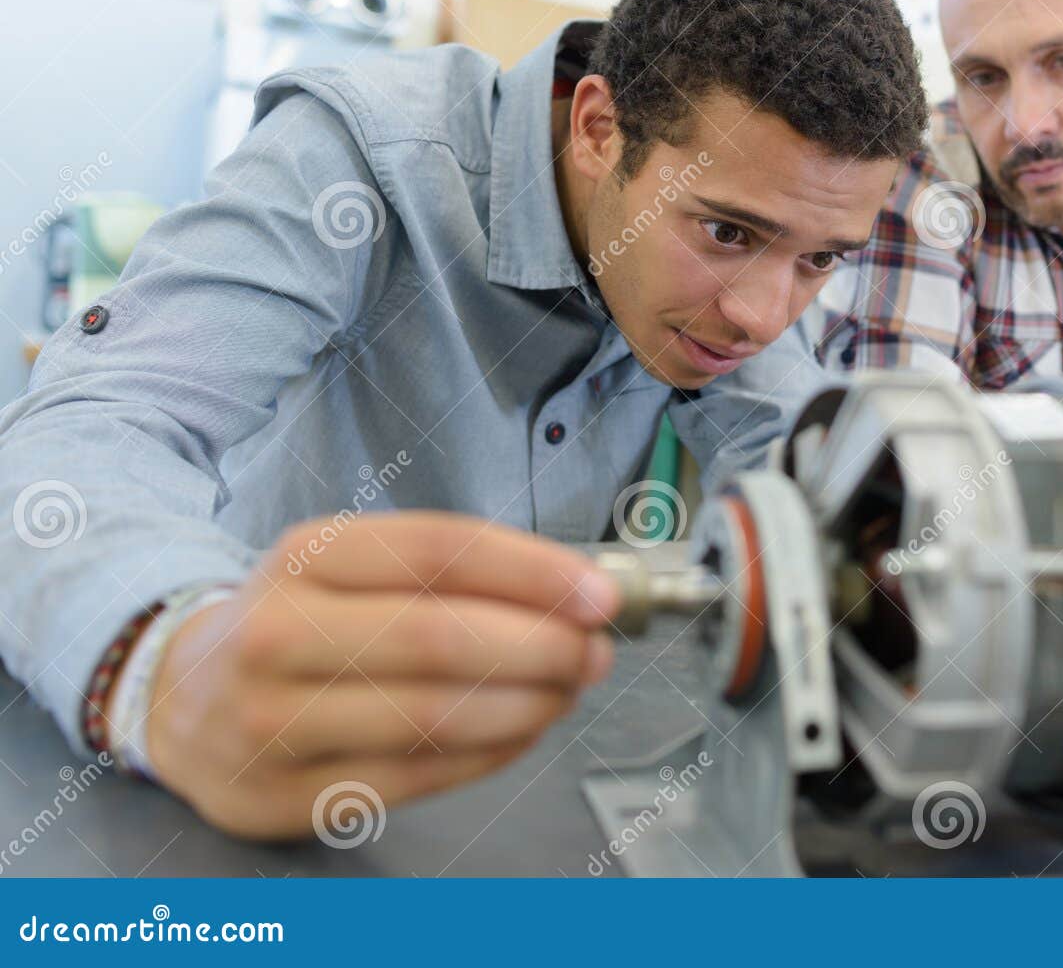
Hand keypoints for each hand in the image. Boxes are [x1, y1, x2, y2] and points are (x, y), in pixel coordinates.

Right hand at [142, 512, 619, 839]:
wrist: (179, 698)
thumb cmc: (300, 620)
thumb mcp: (350, 566)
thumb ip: (452, 574)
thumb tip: (575, 595)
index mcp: (306, 556)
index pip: (438, 550)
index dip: (533, 571)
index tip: (600, 593)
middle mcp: (278, 632)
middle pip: (439, 635)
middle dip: (541, 646)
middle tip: (595, 650)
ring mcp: (274, 720)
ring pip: (434, 715)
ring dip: (528, 704)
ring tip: (568, 689)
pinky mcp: (287, 796)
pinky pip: (420, 775)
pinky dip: (493, 751)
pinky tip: (524, 728)